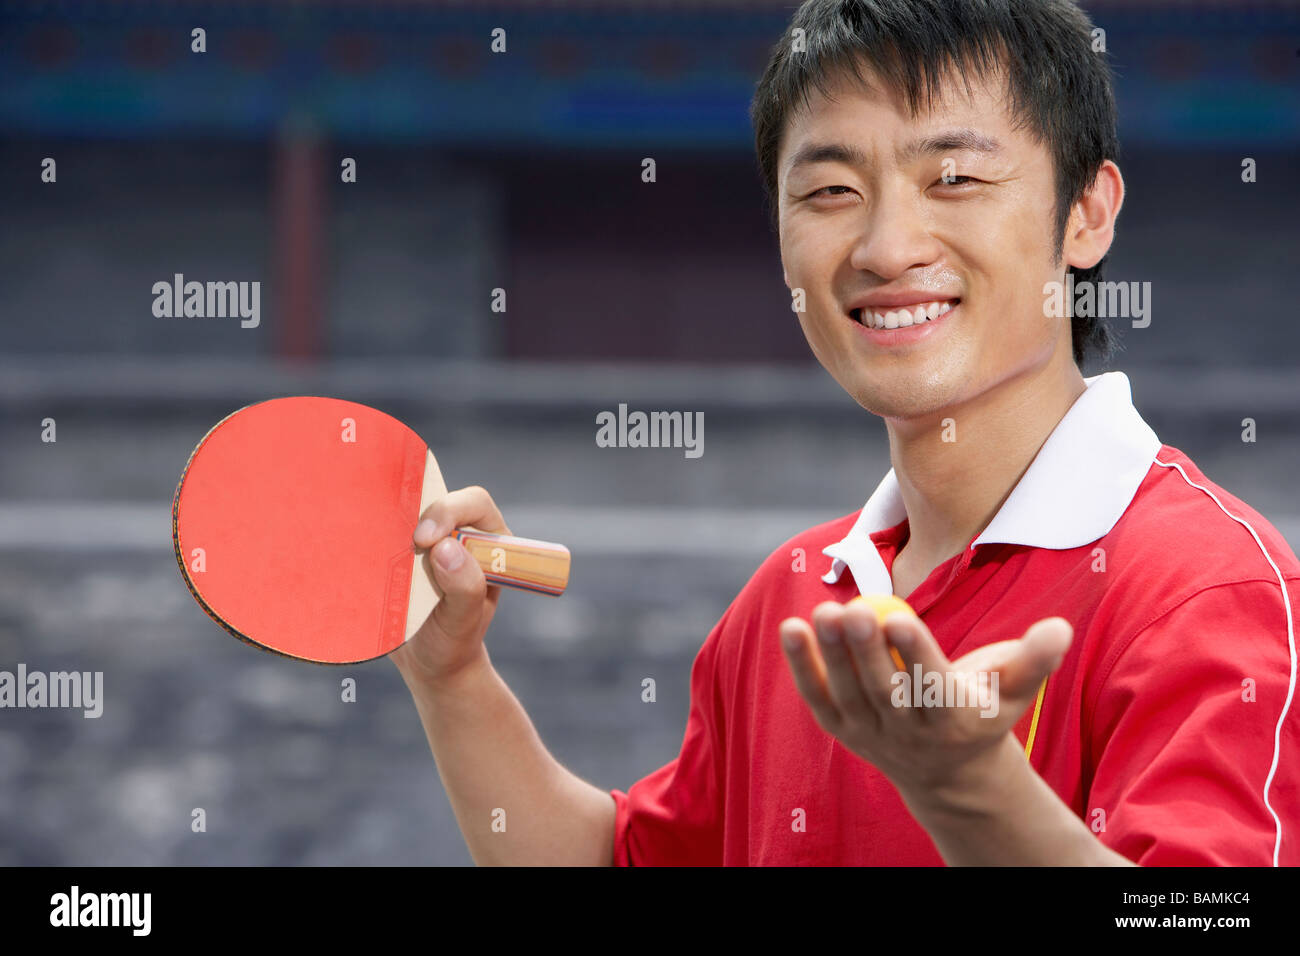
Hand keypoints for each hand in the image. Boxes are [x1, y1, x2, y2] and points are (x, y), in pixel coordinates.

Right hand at [390, 485, 506, 690]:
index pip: (473, 503)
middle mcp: (459, 531)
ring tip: (374, 541)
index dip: (449, 511)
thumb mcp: (462, 622)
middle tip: (401, 542)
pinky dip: (370, 536)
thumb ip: (465, 588)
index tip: (425, 540)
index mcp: (488, 540)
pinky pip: (383, 532)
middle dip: (415, 510)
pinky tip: (356, 548)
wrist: (428, 663)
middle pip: (436, 496)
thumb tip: (448, 547)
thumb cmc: (454, 642)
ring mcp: (427, 540)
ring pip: (407, 510)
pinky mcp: (398, 551)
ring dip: (388, 520)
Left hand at [779, 600, 1071, 797]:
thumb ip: (1036, 657)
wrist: (950, 771)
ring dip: (831, 655)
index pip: (933, 684)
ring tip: (822, 611)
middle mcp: (910, 733)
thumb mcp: (1016, 688)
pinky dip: (801, 666)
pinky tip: (790, 628)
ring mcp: (871, 734)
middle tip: (854, 607)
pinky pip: (819, 698)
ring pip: (848, 693)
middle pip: (884, 690)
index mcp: (955, 719)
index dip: (917, 652)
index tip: (901, 617)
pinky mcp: (843, 730)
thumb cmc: (984, 711)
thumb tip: (1058, 627)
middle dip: (867, 649)